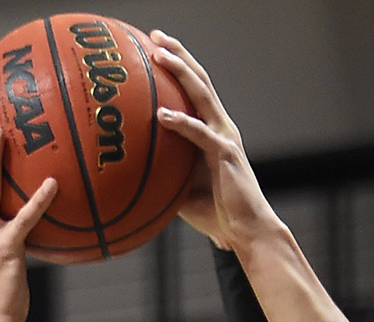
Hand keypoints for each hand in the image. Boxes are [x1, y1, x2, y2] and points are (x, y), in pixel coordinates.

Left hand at [150, 32, 281, 250]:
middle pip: (199, 80)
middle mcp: (221, 126)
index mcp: (213, 130)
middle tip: (154, 37)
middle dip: (177, 55)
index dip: (177, 67)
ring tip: (157, 55)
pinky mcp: (226, 154)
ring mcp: (225, 137)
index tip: (153, 49)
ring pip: (202, 95)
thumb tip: (127, 170)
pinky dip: (181, 122)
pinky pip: (200, 134)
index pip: (194, 90)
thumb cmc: (215, 214)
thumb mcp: (180, 188)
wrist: (246, 232)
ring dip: (180, 72)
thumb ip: (162, 171)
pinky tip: (161, 114)